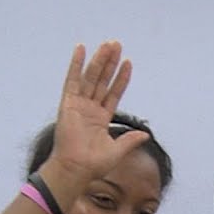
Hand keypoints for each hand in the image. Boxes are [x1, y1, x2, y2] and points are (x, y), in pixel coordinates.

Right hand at [39, 41, 149, 196]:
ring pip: (91, 77)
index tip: (128, 63)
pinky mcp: (68, 104)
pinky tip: (81, 48)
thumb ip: (130, 140)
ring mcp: (79, 105)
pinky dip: (76, 64)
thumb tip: (145, 134)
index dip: (121, 79)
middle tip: (117, 44)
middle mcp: (89, 109)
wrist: (77, 169)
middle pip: (102, 80)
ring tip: (108, 44)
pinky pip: (72, 80)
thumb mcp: (117, 150)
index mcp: (100, 118)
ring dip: (99, 60)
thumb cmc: (94, 165)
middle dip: (110, 63)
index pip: (113, 93)